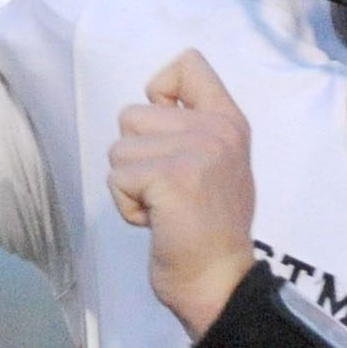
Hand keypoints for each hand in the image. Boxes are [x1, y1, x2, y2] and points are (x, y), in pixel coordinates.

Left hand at [107, 49, 258, 339]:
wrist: (219, 283)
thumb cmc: (210, 228)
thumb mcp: (219, 162)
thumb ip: (194, 127)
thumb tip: (154, 100)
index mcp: (229, 121)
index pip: (187, 63)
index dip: (160, 92)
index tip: (168, 132)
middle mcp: (216, 129)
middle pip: (132, 113)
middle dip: (138, 156)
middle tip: (172, 190)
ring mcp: (196, 151)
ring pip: (119, 148)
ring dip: (131, 183)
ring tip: (165, 206)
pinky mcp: (171, 178)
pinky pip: (117, 178)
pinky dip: (128, 207)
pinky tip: (158, 222)